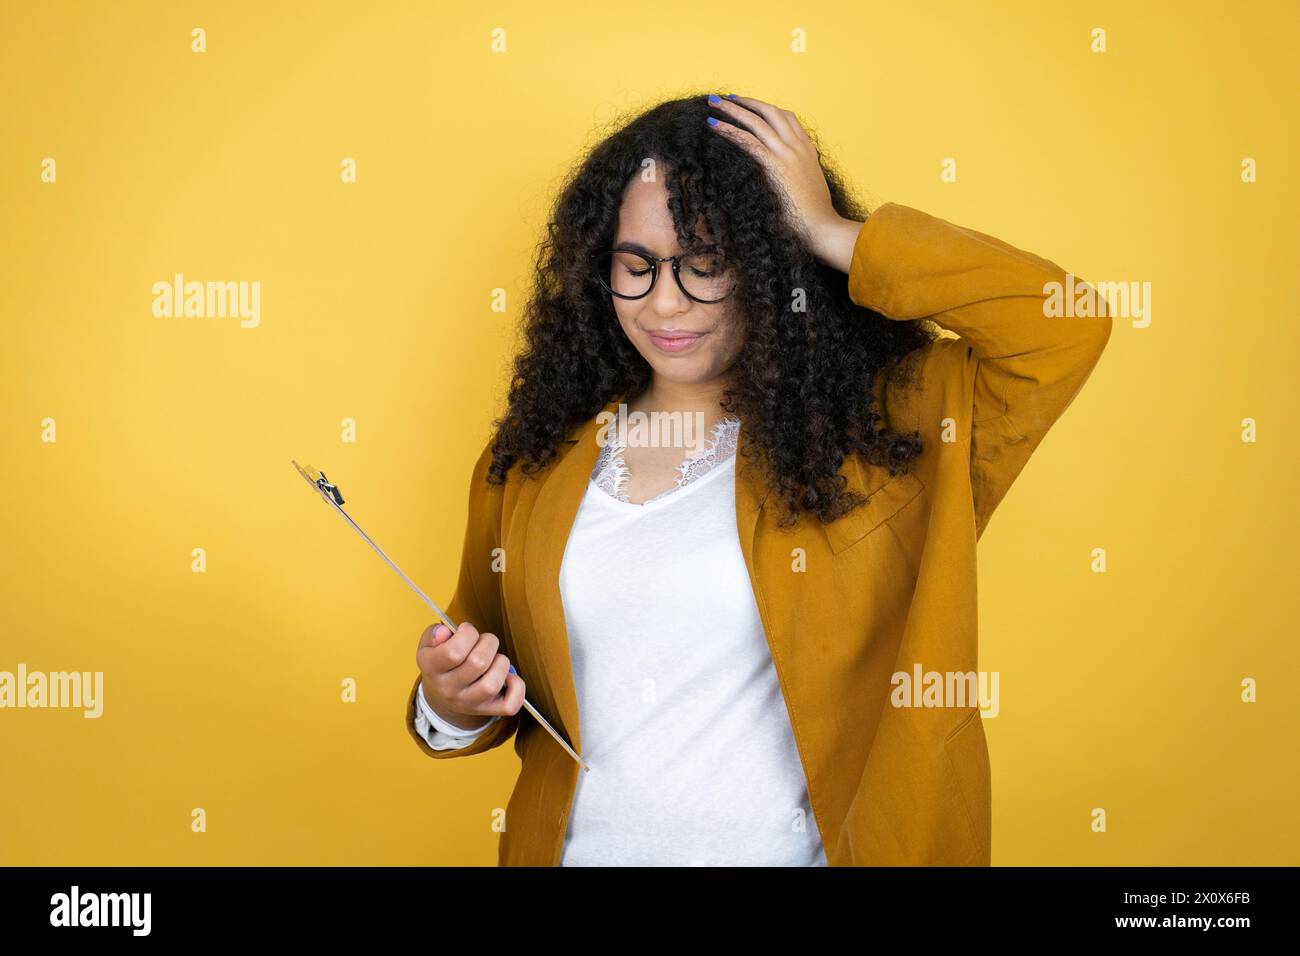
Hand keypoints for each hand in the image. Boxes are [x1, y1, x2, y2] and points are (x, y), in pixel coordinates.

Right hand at [416, 621, 525, 729]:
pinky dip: (517, 688)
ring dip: (501, 663)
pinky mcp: (488, 710)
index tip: (467, 631)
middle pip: (478, 663)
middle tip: (485, 643)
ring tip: (495, 659)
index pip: (453, 652)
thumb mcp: (430, 644)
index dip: (468, 634)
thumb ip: (435, 633)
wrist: (443, 694)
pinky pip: (510, 705)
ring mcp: (468, 703)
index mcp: (432, 669)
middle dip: (489, 643)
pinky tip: (508, 676)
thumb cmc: (442, 660)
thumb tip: (444, 632)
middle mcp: (448, 689)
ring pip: (492, 684)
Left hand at [705, 93, 862, 272]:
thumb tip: (786, 178)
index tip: (748, 104)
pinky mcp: (775, 166)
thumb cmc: (815, 215)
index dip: (765, 108)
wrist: (822, 226)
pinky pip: (748, 141)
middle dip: (745, 102)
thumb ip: (798, 175)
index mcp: (807, 149)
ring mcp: (787, 154)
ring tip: (713, 103)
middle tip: (724, 97)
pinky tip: (714, 125)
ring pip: (756, 121)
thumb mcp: (808, 187)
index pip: (786, 117)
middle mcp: (798, 146)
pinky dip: (729, 130)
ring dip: (732, 110)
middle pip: (769, 112)